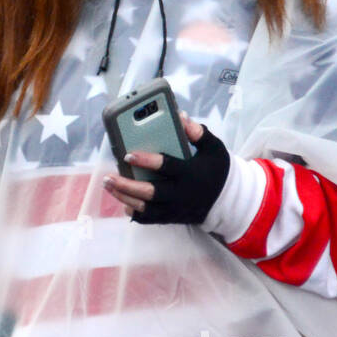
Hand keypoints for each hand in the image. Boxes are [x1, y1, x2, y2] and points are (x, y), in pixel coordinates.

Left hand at [103, 114, 229, 225]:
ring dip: (124, 197)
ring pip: (145, 209)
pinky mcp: (171, 218)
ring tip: (109, 185)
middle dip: (127, 186)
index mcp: (191, 174)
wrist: (228, 201)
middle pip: (150, 193)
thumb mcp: (213, 148)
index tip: (128, 155)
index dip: (147, 161)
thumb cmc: (216, 169)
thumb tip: (180, 116)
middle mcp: (181, 194)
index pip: (167, 167)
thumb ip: (198, 132)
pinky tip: (123, 201)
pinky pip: (149, 219)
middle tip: (109, 177)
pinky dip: (134, 212)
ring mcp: (175, 209)